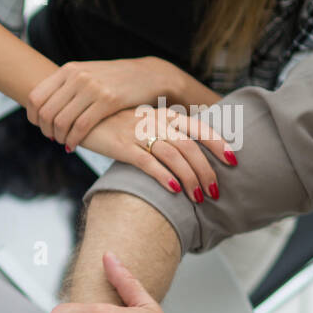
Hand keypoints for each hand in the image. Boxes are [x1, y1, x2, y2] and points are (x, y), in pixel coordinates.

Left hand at [28, 58, 177, 149]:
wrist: (150, 75)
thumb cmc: (115, 79)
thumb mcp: (87, 74)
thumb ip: (66, 85)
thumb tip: (41, 104)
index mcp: (69, 69)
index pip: (35, 97)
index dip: (33, 116)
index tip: (39, 126)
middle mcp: (78, 76)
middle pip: (45, 112)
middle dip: (45, 130)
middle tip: (52, 138)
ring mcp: (93, 87)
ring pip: (61, 121)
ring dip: (59, 138)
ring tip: (64, 142)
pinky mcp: (108, 100)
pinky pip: (81, 127)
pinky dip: (73, 140)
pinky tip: (73, 145)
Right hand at [71, 105, 235, 202]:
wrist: (79, 114)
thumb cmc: (113, 123)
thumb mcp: (142, 122)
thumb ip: (163, 132)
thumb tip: (185, 154)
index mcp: (164, 115)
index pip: (199, 127)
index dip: (218, 144)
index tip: (233, 161)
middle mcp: (155, 121)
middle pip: (190, 146)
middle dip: (206, 171)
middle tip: (215, 191)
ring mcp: (138, 133)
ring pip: (174, 155)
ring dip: (190, 178)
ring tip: (198, 197)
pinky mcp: (121, 146)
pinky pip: (148, 162)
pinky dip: (163, 176)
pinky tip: (173, 190)